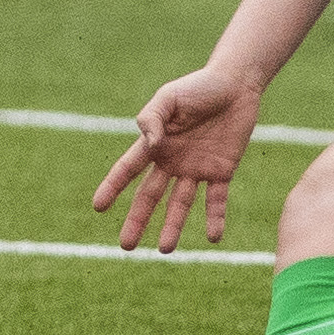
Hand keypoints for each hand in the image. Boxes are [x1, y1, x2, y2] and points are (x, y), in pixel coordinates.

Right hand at [92, 66, 261, 252]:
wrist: (236, 84)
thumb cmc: (199, 86)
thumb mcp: (169, 97)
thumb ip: (153, 118)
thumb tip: (150, 146)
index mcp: (155, 144)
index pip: (128, 170)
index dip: (112, 187)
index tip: (98, 207)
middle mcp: (172, 161)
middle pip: (150, 196)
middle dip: (137, 220)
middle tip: (126, 247)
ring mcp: (196, 169)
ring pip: (180, 204)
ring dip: (172, 227)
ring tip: (165, 250)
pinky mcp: (221, 172)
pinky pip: (216, 200)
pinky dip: (215, 219)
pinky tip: (213, 237)